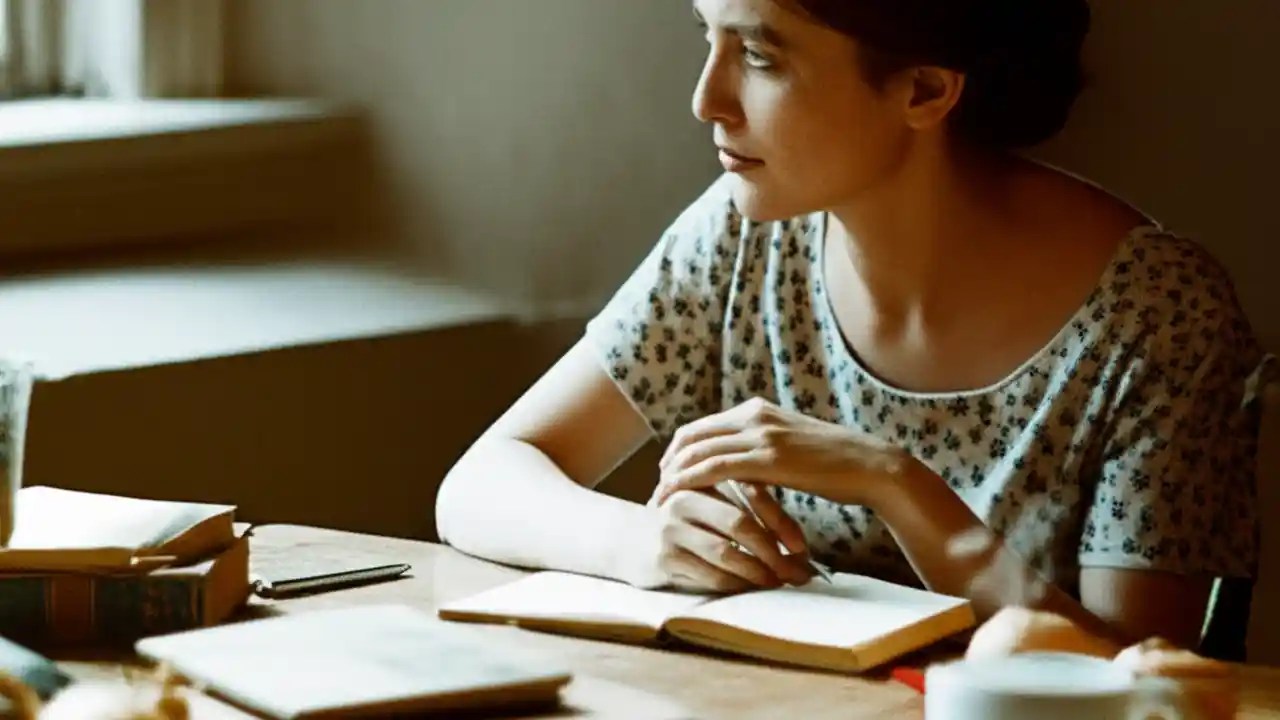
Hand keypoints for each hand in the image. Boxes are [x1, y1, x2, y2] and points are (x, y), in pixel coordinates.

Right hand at [624, 485, 814, 592]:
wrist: (630, 539)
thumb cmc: (688, 524)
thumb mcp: (715, 507)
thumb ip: (750, 513)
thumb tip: (800, 550)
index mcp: (705, 476)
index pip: (753, 494)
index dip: (782, 522)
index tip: (803, 548)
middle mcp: (687, 497)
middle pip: (741, 524)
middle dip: (775, 553)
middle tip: (799, 573)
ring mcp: (672, 527)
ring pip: (726, 552)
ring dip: (758, 572)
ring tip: (778, 583)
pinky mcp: (664, 556)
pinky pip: (709, 575)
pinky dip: (735, 585)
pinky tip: (749, 589)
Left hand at [654, 397, 911, 507]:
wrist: (870, 465)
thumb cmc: (836, 464)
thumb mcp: (793, 445)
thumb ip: (766, 446)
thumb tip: (747, 462)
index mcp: (758, 409)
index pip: (703, 426)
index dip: (679, 449)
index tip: (668, 472)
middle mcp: (754, 415)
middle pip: (692, 435)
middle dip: (669, 462)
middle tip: (657, 489)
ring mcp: (760, 434)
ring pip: (697, 450)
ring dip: (672, 475)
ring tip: (659, 500)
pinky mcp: (767, 458)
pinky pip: (713, 467)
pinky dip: (688, 481)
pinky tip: (676, 498)